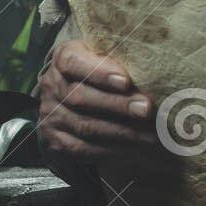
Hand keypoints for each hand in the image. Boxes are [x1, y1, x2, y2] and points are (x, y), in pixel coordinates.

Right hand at [37, 40, 159, 161]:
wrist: (75, 95)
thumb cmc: (101, 71)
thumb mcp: (107, 55)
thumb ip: (122, 57)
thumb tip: (154, 69)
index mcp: (63, 56)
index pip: (72, 61)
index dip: (99, 72)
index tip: (126, 81)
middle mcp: (52, 85)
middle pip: (80, 96)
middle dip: (117, 105)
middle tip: (147, 110)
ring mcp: (50, 114)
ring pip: (84, 126)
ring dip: (120, 132)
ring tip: (150, 134)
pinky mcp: (56, 140)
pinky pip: (82, 149)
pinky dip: (111, 150)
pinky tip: (134, 149)